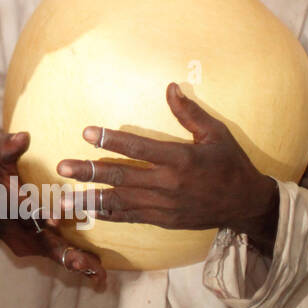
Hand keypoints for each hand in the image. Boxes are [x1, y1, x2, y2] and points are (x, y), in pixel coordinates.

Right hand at [0, 132, 104, 283]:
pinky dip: (75, 264)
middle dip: (63, 253)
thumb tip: (23, 136)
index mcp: (6, 203)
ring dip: (75, 264)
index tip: (57, 218)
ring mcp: (24, 242)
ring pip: (51, 254)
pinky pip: (55, 256)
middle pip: (40, 242)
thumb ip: (9, 147)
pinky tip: (98, 276)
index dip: (39, 215)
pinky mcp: (34, 248)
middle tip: (85, 263)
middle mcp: (15, 228)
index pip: (22, 210)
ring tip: (99, 275)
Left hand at [56, 83, 280, 252]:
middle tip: (62, 167)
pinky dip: (109, 216)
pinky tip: (88, 212)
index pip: (138, 148)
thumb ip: (189, 113)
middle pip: (122, 177)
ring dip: (90, 200)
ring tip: (62, 201)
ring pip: (120, 202)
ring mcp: (164, 205)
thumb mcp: (216, 134)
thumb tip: (170, 86)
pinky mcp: (164, 220)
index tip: (86, 133)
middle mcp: (168, 184)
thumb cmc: (230, 164)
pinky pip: (131, 218)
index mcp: (180, 159)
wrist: (246, 204)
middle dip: (89, 172)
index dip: (111, 140)